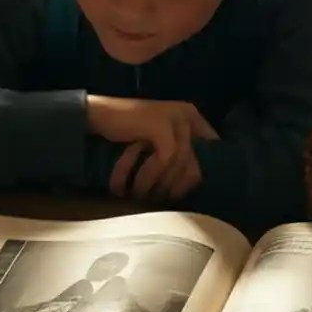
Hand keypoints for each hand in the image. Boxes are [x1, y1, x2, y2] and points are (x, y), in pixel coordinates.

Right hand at [85, 96, 218, 200]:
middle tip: (168, 199)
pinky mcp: (160, 125)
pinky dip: (151, 175)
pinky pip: (165, 158)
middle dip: (183, 184)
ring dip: (164, 183)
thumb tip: (195, 180)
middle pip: (198, 158)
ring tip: (149, 196)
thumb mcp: (158, 138)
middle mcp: (187, 113)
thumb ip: (177, 149)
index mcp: (190, 114)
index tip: (189, 190)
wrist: (99, 114)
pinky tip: (138, 186)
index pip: (212, 145)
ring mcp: (175, 117)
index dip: (205, 170)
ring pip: (182, 161)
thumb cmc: (128, 131)